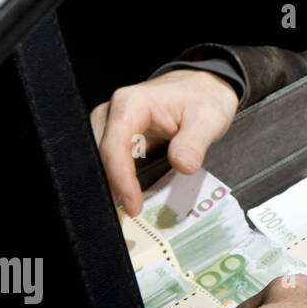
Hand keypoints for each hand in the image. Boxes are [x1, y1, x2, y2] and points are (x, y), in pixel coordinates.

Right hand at [90, 69, 238, 214]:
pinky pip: (108, 161)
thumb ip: (194, 142)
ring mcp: (111, 125)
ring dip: (108, 186)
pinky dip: (116, 181)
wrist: (203, 86)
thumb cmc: (204, 98)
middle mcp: (113, 113)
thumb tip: (182, 165)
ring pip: (97, 160)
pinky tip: (126, 201)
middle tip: (123, 220)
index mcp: (131, 104)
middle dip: (107, 188)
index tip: (133, 207)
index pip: (114, 147)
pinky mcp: (116, 137)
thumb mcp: (209, 118)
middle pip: (97, 156)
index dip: (120, 180)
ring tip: (122, 215)